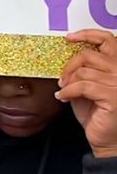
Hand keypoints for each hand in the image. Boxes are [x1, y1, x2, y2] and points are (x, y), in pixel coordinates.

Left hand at [58, 30, 116, 157]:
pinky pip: (82, 86)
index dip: (88, 34)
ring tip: (64, 90)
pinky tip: (64, 97)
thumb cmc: (99, 113)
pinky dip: (68, 91)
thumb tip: (68, 56)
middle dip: (69, 65)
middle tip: (62, 78)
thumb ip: (86, 69)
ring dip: (67, 81)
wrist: (108, 139)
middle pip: (89, 55)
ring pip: (83, 71)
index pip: (108, 40)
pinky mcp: (113, 96)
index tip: (70, 38)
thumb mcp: (90, 85)